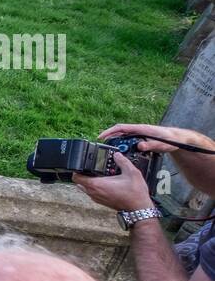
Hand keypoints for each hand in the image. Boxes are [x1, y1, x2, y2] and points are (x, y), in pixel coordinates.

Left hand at [72, 153, 153, 212]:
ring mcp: (97, 198)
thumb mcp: (131, 172)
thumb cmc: (134, 194)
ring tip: (99, 174)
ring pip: (85, 188)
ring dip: (89, 181)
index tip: (82, 164)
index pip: (76, 177)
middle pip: (79, 182)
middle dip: (83, 174)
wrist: (138, 208)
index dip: (76, 169)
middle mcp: (94, 193)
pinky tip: (105, 182)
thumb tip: (117, 154)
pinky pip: (92, 192)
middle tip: (91, 168)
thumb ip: (123, 161)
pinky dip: (94, 187)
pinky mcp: (101, 201)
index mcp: (97, 185)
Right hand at [98, 123, 214, 155]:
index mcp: (141, 129)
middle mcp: (138, 130)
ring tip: (108, 150)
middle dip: (109, 138)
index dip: (109, 131)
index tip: (101, 137)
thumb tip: (139, 146)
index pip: (121, 128)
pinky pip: (128, 140)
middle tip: (101, 147)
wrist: (179, 138)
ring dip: (115, 142)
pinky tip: (121, 152)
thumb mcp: (162, 144)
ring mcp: (139, 134)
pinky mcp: (141, 138)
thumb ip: (151, 145)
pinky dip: (122, 145)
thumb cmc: (171, 140)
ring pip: (123, 137)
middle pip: (119, 132)